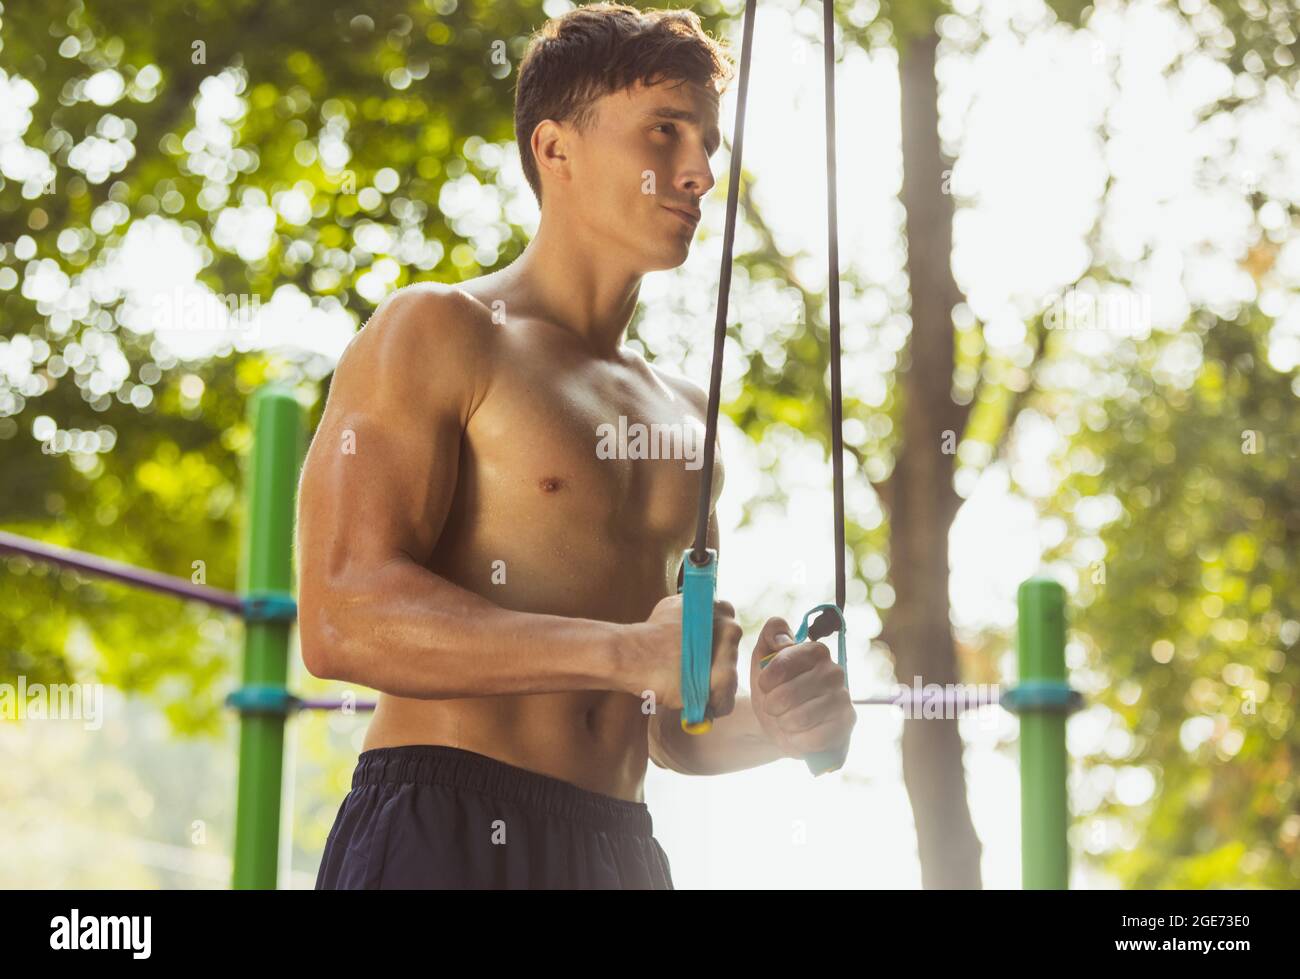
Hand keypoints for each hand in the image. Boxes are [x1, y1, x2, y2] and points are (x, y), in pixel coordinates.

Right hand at [621, 594, 741, 717]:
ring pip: (730, 680)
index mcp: (720, 611)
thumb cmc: (649, 634)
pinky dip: (712, 706)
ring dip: (712, 687)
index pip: (728, 634)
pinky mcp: (724, 677)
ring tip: (691, 691)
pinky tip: (696, 703)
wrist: (635, 654)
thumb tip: (698, 625)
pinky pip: (725, 700)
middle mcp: (730, 629)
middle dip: (714, 667)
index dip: (713, 646)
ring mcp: (729, 653)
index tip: (699, 655)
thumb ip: (694, 615)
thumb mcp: (674, 608)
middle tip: (692, 674)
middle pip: (730, 657)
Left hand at [749, 616, 855, 768]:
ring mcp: (844, 699)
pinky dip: (798, 739)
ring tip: (787, 719)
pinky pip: (812, 739)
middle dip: (772, 705)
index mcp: (816, 650)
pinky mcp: (846, 725)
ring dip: (784, 723)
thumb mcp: (762, 655)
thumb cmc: (773, 686)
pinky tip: (800, 733)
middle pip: (788, 694)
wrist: (780, 722)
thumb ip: (772, 634)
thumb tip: (785, 641)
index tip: (764, 685)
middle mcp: (835, 671)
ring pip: (799, 718)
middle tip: (774, 706)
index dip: (765, 681)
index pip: (781, 664)